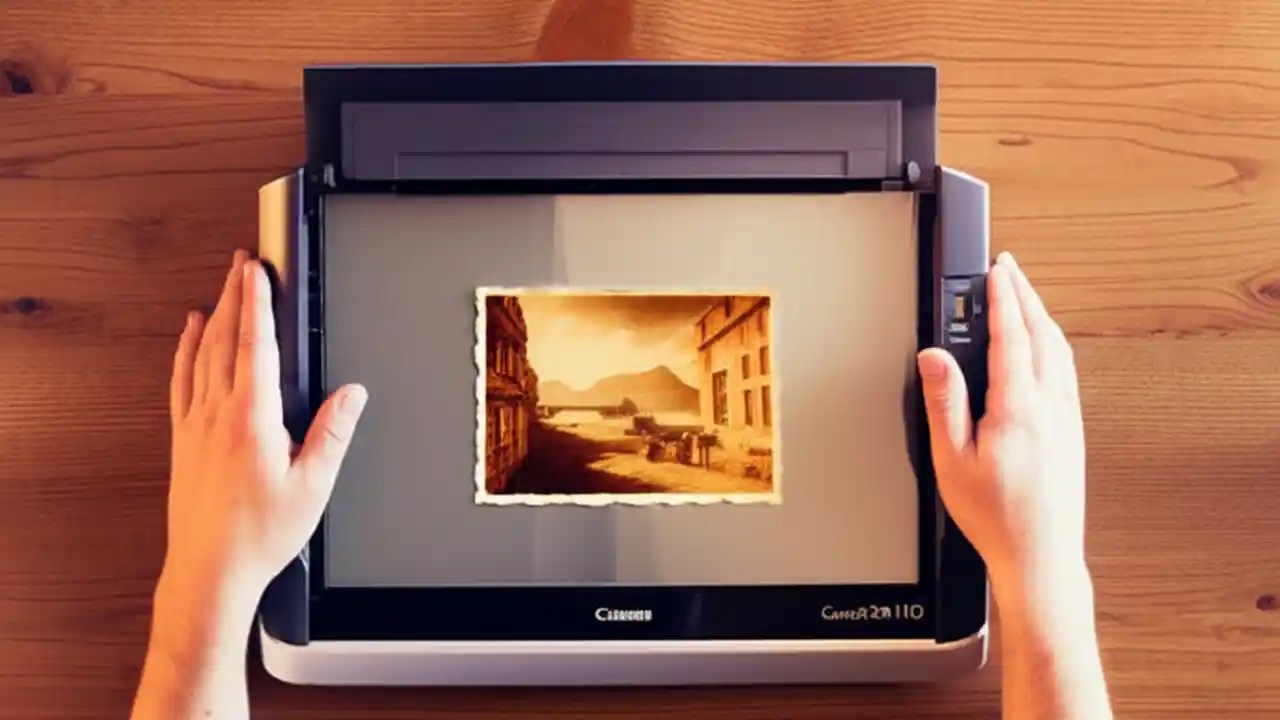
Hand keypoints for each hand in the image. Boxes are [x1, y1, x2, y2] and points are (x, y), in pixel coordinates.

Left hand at [158, 250, 366, 631]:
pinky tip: (188, 337)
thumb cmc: (260, 535)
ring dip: (212, 316)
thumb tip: (352, 394)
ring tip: (220, 288)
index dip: (256, 302)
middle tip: (241, 264)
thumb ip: (332, 433)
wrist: (209, 570)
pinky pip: (180, 382)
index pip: (255, 345)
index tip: (256, 271)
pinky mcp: (182, 441)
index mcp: (252, 419)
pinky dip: (185, 352)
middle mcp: (217, 415)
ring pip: (200, 356)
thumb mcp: (313, 486)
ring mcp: (194, 426)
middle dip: (234, 296)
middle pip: (224, 340)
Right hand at [917, 252, 1085, 588]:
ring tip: (1024, 297)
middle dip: (1025, 295)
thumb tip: (935, 359)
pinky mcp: (1074, 432)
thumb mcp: (951, 462)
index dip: (1003, 298)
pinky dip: (1054, 343)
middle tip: (1009, 269)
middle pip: (1043, 334)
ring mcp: (1068, 419)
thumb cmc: (995, 518)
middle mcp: (1051, 408)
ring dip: (1042, 317)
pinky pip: (1067, 371)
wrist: (1041, 557)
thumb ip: (944, 404)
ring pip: (1060, 350)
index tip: (997, 270)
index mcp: (1019, 410)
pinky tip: (1046, 347)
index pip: (1012, 337)